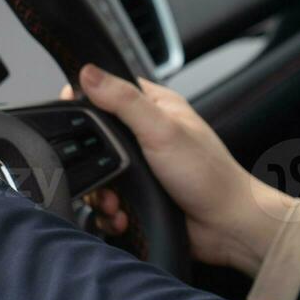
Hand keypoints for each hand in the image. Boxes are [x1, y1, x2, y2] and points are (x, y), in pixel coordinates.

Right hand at [71, 66, 296, 275]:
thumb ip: (124, 100)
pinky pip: (110, 201)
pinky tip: (123, 217)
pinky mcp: (141, 195)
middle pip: (98, 136)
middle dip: (92, 160)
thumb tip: (89, 74)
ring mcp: (144, 166)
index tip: (72, 115)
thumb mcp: (162, 130)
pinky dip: (111, 213)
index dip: (86, 100)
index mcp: (156, 107)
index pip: (110, 89)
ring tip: (115, 202)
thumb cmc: (208, 175)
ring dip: (101, 193)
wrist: (227, 225)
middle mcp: (148, 134)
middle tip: (102, 171)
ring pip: (100, 173)